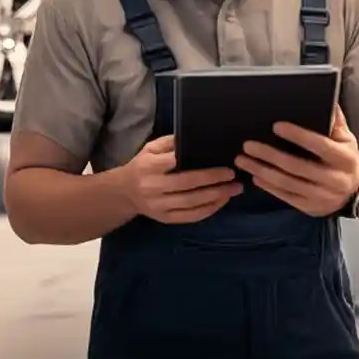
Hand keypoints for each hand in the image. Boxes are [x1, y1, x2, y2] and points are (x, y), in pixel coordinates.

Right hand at [119, 135, 241, 223]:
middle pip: (186, 185)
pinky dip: (208, 210)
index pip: (175, 163)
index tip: (221, 160)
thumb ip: (171, 143)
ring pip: (191, 203)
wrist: (124, 193)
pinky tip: (222, 201)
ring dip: (216, 197)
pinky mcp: (165, 219)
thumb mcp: (151, 148)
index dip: (198, 164)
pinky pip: (190, 217)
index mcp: (149, 166)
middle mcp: (153, 187)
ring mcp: (159, 206)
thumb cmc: (143, 166)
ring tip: (234, 189)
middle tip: (232, 174)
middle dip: (212, 180)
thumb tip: (198, 139)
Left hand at [235, 104, 358, 216]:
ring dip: (262, 170)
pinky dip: (268, 187)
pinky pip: (286, 197)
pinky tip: (255, 176)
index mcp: (344, 158)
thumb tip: (325, 96)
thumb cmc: (345, 158)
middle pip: (297, 166)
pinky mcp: (311, 208)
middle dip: (270, 155)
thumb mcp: (346, 139)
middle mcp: (334, 179)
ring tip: (242, 160)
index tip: (276, 126)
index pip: (319, 145)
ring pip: (287, 183)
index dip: (298, 136)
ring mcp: (322, 197)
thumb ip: (335, 120)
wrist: (357, 192)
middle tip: (248, 145)